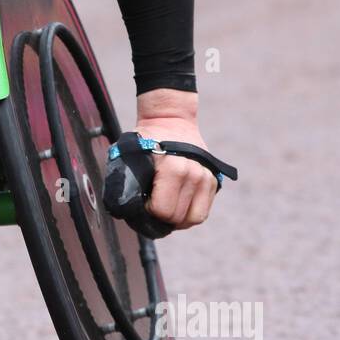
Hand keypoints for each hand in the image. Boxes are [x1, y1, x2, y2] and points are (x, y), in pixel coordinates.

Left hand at [134, 89, 215, 231]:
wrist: (171, 121)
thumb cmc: (147, 140)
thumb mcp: (131, 156)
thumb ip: (129, 183)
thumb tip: (126, 209)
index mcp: (173, 169)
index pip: (163, 211)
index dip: (149, 212)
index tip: (144, 202)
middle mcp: (193, 174)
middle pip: (178, 218)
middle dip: (162, 217)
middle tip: (153, 206)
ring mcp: (206, 177)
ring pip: (194, 218)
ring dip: (178, 219)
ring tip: (166, 209)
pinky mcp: (213, 180)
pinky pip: (203, 210)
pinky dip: (190, 213)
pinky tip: (178, 205)